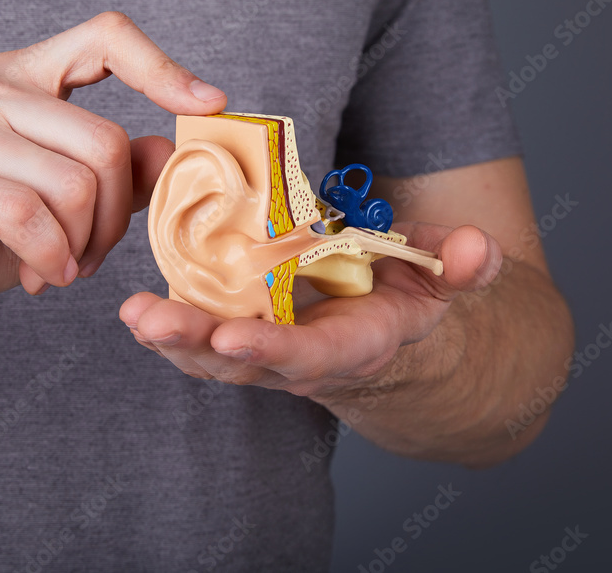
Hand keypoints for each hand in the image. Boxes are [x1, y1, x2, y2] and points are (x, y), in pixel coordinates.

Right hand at [0, 12, 226, 342]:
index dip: (164, 68)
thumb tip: (173, 151)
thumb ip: (116, 177)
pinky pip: (28, 214)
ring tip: (60, 269)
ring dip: (82, 247)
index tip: (210, 105)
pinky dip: (48, 257)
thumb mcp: (60, 207)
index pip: (104, 38)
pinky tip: (38, 277)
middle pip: (107, 142)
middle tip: (92, 257)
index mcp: (20, 78)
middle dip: (117, 218)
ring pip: (74, 183)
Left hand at [119, 223, 502, 403]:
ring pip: (211, 356)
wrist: (384, 332)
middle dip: (196, 344)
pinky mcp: (244, 332)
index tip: (232, 338)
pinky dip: (170, 325)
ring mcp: (267, 351)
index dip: (273, 351)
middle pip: (243, 362)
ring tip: (130, 313)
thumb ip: (460, 266)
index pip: (311, 356)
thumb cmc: (407, 301)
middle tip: (148, 321)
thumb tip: (481, 250)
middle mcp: (302, 358)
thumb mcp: (442, 281)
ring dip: (170, 336)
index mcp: (352, 345)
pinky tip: (136, 305)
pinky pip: (202, 335)